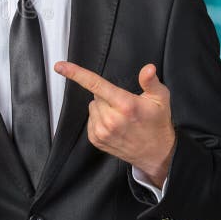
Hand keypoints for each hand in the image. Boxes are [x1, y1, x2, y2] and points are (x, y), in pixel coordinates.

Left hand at [54, 61, 175, 186]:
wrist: (157, 153)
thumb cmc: (158, 123)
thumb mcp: (160, 99)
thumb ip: (151, 82)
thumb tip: (148, 68)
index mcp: (125, 105)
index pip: (96, 84)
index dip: (76, 73)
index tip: (60, 66)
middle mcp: (111, 119)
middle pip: (96, 94)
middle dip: (107, 96)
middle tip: (125, 105)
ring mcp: (102, 131)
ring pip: (92, 107)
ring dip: (103, 108)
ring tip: (121, 117)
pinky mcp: (96, 139)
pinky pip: (90, 119)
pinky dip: (100, 119)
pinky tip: (115, 125)